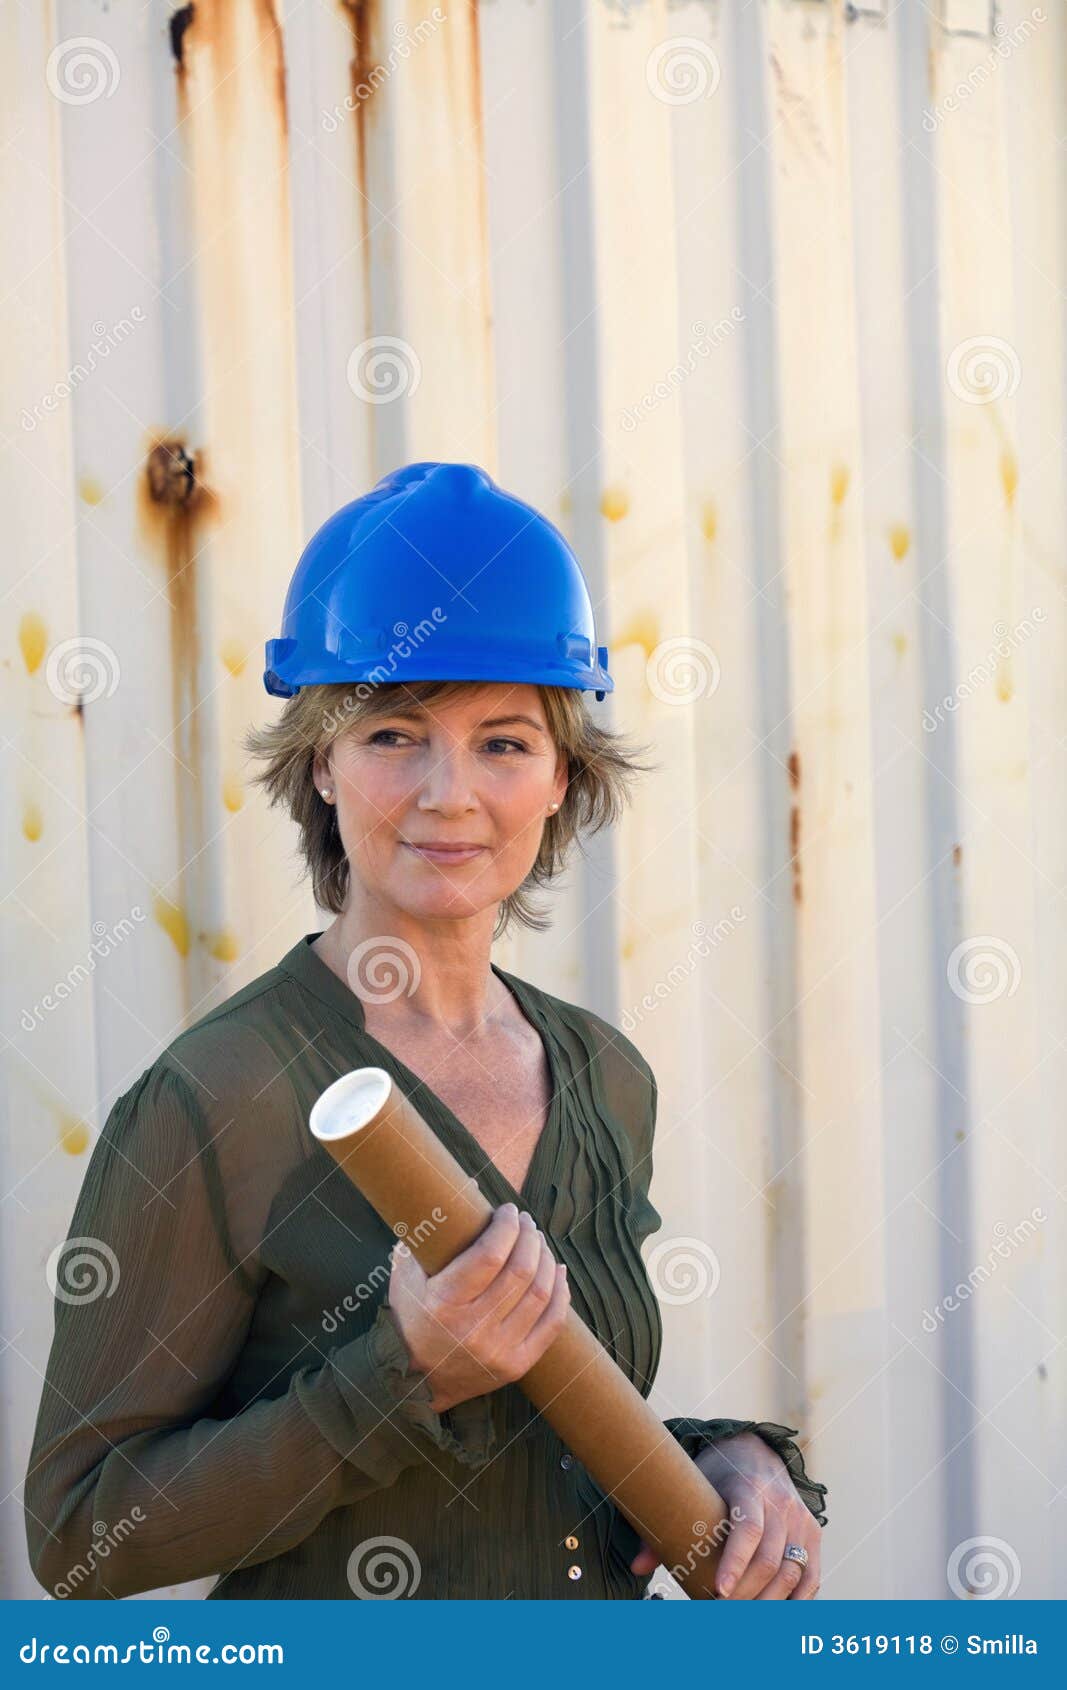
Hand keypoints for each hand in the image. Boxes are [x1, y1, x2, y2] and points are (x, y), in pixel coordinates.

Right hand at [386, 1202, 569, 1413]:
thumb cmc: (410, 1318)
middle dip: (529, 1237)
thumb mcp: (404, 1275)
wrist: (413, 1382)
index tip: (508, 1211)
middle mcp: (474, 1329)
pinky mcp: (516, 1366)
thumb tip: (466, 1190)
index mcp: (444, 1303)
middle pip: (521, 1271)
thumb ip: (427, 1235)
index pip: (490, 1255)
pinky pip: (552, 1323)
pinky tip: (558, 1271)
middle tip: (526, 1221)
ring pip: (540, 1293)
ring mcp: (498, 1351)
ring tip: (538, 1241)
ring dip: (546, 1258)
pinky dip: (561, 1292)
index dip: (506, 1227)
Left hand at [629, 1430, 820, 1597]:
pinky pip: (810, 1576)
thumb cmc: (716, 1474)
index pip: (748, 1528)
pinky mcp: (812, 1532)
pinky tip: (774, 1614)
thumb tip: (638, 1567)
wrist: (755, 1450)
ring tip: (743, 1620)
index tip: (719, 1591)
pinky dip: (795, 1602)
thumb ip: (666, 1524)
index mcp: (748, 1487)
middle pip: (770, 1559)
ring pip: (792, 1572)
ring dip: (769, 1604)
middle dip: (746, 1595)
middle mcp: (780, 1502)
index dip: (736, 1563)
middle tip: (721, 1614)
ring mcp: (800, 1518)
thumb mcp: (691, 1485)